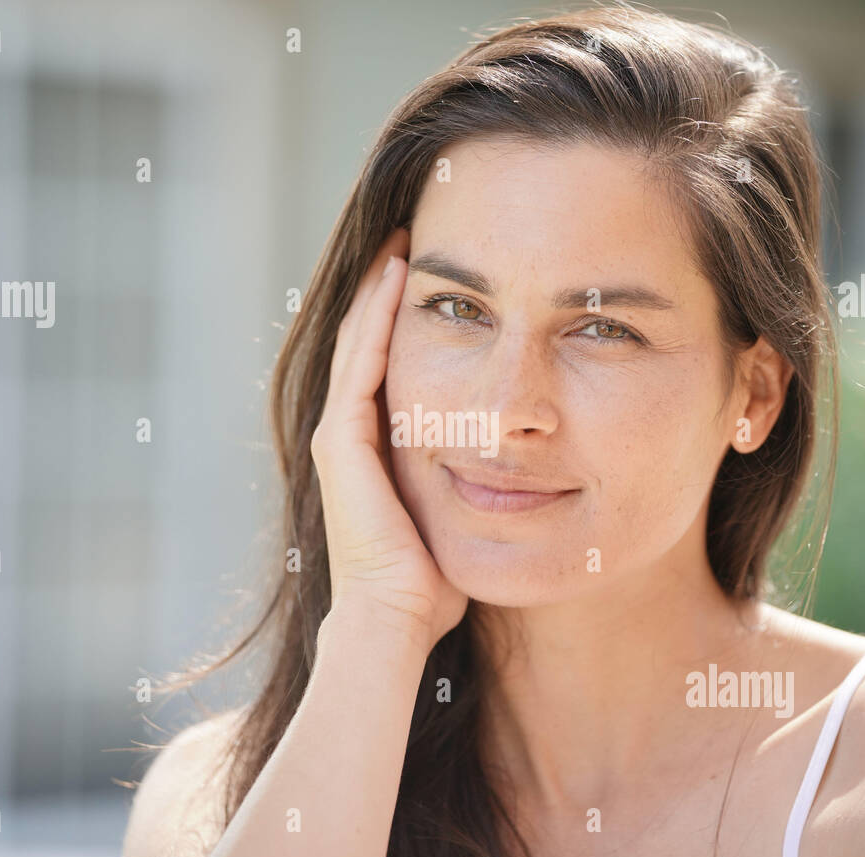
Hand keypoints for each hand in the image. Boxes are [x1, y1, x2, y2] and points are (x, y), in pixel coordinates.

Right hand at [309, 228, 468, 655]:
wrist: (397, 617)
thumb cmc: (434, 576)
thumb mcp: (460, 506)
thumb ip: (475, 472)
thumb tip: (525, 454)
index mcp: (374, 443)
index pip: (386, 359)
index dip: (406, 312)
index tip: (442, 273)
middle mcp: (348, 430)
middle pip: (366, 339)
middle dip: (389, 287)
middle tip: (415, 231)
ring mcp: (339, 432)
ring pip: (358, 339)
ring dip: (380, 287)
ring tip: (403, 237)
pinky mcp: (340, 439)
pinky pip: (361, 361)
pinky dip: (377, 316)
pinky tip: (400, 276)